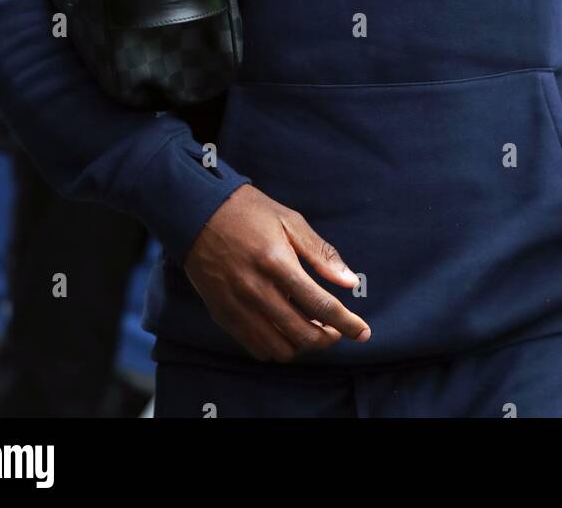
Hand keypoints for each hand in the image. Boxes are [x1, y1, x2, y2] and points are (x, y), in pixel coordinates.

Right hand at [183, 184, 370, 361]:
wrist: (198, 212)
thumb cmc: (249, 213)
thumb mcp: (290, 221)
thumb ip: (321, 254)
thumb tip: (350, 281)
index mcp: (277, 263)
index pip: (320, 305)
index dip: (347, 323)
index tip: (363, 332)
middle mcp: (257, 290)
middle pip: (303, 333)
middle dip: (328, 337)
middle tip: (336, 328)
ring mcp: (237, 306)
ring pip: (281, 348)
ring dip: (303, 344)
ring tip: (311, 327)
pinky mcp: (223, 315)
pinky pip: (256, 348)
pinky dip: (277, 347)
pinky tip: (285, 329)